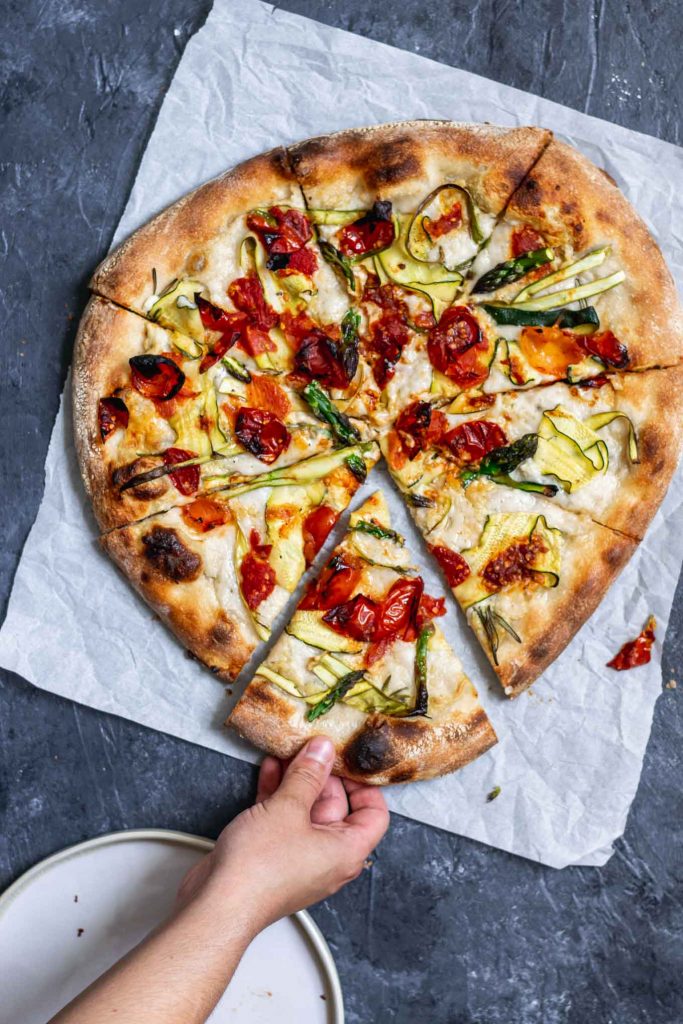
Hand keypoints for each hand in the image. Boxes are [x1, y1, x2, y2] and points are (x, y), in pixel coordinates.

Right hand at [176, 736, 389, 932]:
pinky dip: (278, 793)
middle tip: (311, 745)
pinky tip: (269, 769)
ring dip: (296, 780)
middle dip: (321, 773)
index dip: (364, 785)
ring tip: (288, 751)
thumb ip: (308, 774)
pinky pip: (283, 818)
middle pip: (336, 806)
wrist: (218, 902)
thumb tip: (324, 750)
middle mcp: (327, 856)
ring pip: (305, 809)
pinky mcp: (274, 854)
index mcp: (346, 850)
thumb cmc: (259, 869)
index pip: (374, 815)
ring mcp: (299, 855)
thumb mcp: (289, 808)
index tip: (349, 760)